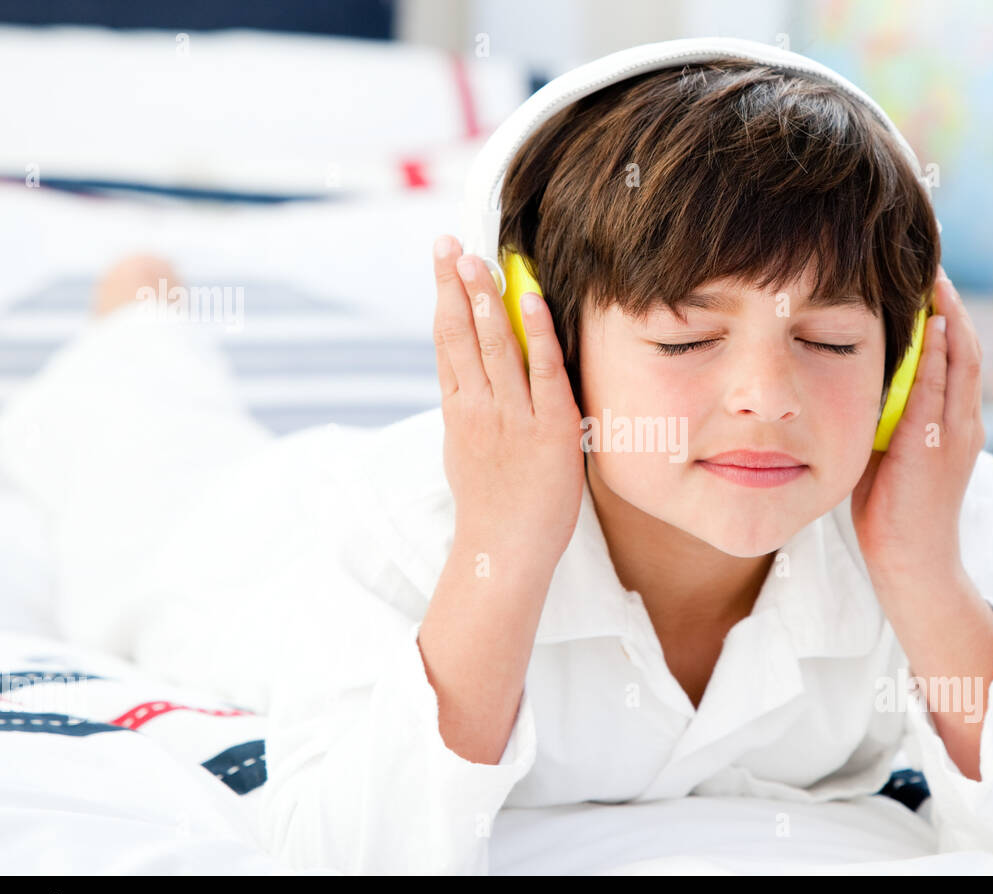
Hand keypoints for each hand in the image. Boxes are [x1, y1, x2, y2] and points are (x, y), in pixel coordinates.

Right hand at [431, 236, 584, 563]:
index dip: (443, 296)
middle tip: (450, 242)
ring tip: (481, 258)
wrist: (504, 552)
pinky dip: (536, 334)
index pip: (445, 341)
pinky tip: (531, 300)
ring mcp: (512, 417)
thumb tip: (470, 378)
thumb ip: (470, 410)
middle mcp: (478, 407)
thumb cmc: (492, 507)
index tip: (443, 259)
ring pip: (494, 345)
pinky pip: (543, 372)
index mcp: (458, 410)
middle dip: (455, 284)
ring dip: (487, 297)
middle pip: (460, 333)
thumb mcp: (466, 452)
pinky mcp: (549, 429)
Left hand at [851, 264, 984, 585]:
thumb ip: (882, 417)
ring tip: (937, 276)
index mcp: (954, 423)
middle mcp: (963, 422)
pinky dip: (939, 355)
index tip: (928, 279)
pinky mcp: (938, 448)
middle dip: (951, 303)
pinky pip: (940, 392)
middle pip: (966, 347)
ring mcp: (955, 434)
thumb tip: (850, 382)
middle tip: (936, 261)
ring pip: (962, 361)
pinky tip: (933, 325)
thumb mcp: (886, 452)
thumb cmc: (892, 513)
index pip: (956, 356)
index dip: (946, 315)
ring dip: (951, 316)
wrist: (912, 563)